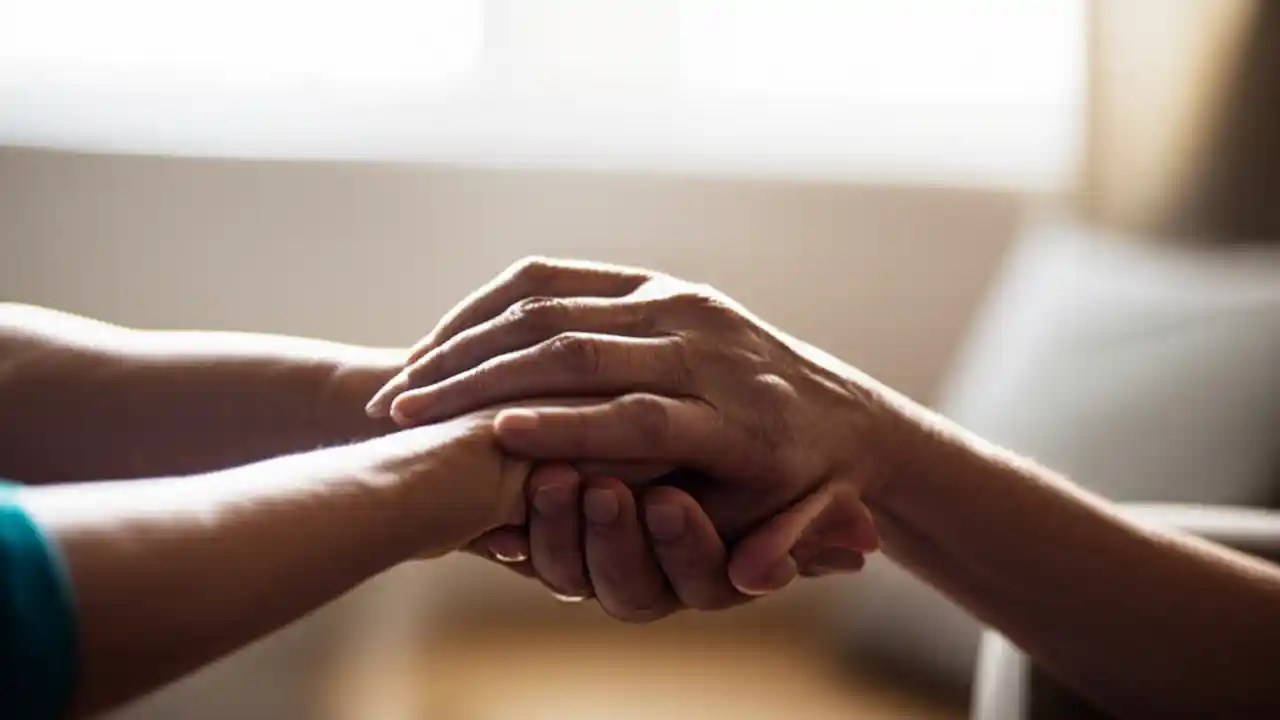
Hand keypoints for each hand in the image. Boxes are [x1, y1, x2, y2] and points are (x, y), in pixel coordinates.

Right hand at [368, 258, 891, 590]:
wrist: (841, 409)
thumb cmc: (799, 483)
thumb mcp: (795, 521)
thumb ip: (775, 549)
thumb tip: (753, 577)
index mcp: (739, 412)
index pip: (641, 418)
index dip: (568, 427)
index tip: (497, 436)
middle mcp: (705, 344)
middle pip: (582, 353)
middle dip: (485, 380)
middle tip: (406, 411)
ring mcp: (675, 300)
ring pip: (552, 308)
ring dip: (468, 345)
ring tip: (400, 389)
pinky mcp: (649, 280)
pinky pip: (550, 278)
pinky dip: (485, 309)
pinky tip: (437, 343)